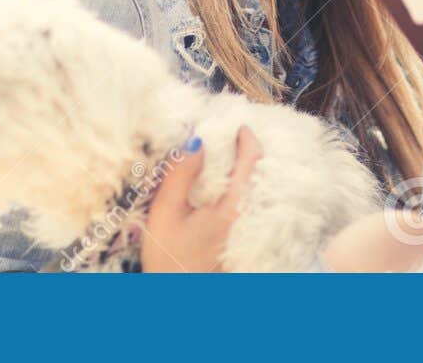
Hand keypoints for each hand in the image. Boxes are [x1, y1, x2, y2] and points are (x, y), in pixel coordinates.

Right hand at [140, 126, 261, 272]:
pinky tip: (222, 184)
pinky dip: (237, 185)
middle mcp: (242, 216)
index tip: (240, 125)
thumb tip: (197, 141)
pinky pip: (242, 201)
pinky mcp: (231, 236)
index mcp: (231, 207)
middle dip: (249, 152)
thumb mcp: (167, 211)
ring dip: (243, 169)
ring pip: (250, 189)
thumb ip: (181, 175)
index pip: (250, 164)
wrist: (174, 297)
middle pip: (256, 175)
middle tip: (234, 134)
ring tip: (229, 154)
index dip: (248, 141)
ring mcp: (238, 228)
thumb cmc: (169, 256)